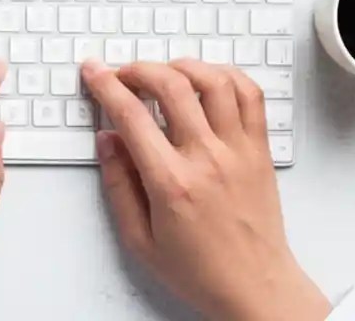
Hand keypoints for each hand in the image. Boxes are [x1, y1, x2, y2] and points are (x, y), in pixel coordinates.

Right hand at [82, 59, 330, 320]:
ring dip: (183, 66)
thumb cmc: (201, 271)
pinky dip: (228, 76)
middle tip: (124, 73)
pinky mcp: (260, 150)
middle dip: (139, 68)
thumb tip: (107, 140)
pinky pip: (251, 95)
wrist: (256, 287)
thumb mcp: (139, 240)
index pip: (131, 115)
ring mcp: (238, 150)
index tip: (94, 72)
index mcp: (171, 183)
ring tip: (164, 72)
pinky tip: (208, 80)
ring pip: (214, 81)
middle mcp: (207, 159)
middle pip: (171, 85)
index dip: (105, 85)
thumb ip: (119, 185)